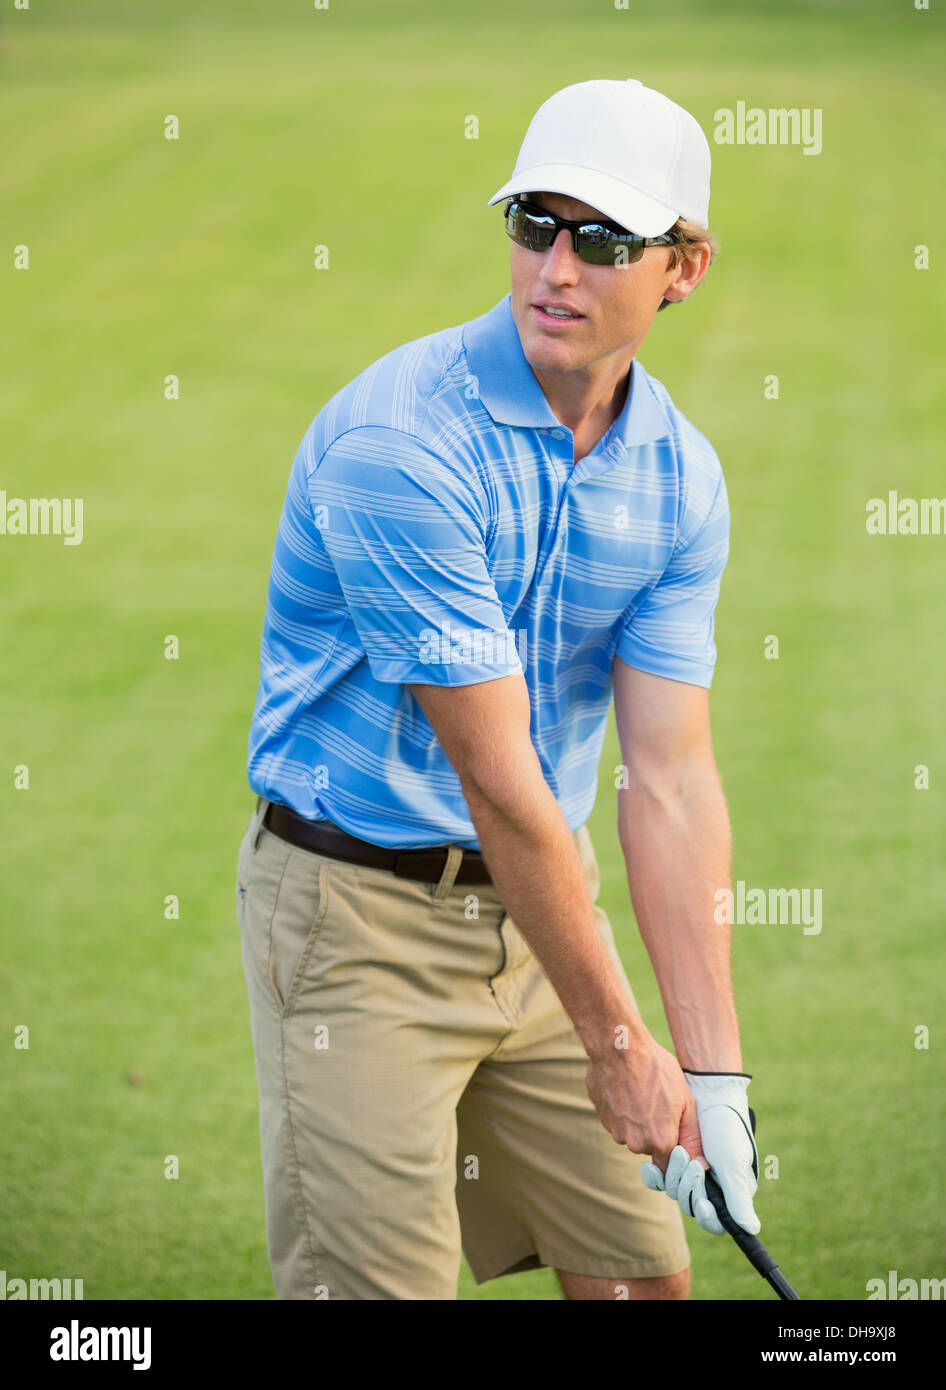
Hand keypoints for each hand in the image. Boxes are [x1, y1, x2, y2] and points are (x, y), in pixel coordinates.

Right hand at [585, 1037, 703, 1170]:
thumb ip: (692, 1137)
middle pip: (650, 1148)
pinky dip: (623, 1111)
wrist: (620, 1048)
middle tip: (660, 1104)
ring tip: (642, 1093)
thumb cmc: (657, 1070)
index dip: (675, 1154)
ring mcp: (615, 1131)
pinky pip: (618, 1122)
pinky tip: (627, 1090)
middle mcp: (635, 1143)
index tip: (675, 1134)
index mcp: (659, 1142)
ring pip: (632, 1134)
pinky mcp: (602, 1118)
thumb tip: (700, 1164)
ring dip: (638, 1121)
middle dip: (657, 1132)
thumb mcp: (685, 1101)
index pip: (669, 1167)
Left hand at [641, 1071, 759, 1236]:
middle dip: (690, 1187)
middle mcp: (712, 1184)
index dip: (709, 1217)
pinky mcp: (675, 1159)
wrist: (708, 1091)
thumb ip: (739, 1197)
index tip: (702, 1205)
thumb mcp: (733, 1162)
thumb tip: (752, 1230)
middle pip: (693, 1206)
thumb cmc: (726, 1127)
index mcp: (732, 1190)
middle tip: (693, 1163)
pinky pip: (661, 1178)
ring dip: (674, 1175)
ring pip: (676, 1191)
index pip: (718, 1219)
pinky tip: (650, 1165)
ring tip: (679, 1151)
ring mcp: (692, 1172)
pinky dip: (656, 1174)